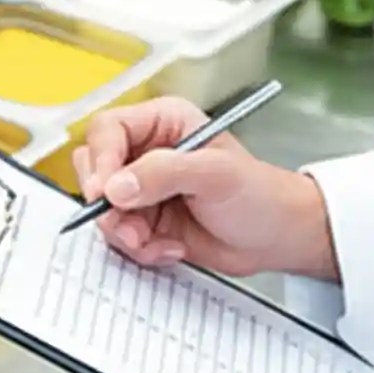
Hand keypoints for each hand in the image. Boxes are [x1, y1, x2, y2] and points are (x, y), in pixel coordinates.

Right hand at [73, 97, 337, 279]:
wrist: (278, 238)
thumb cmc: (260, 194)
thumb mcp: (215, 175)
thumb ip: (163, 174)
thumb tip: (116, 186)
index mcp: (164, 123)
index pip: (108, 131)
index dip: (101, 161)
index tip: (106, 193)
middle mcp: (148, 153)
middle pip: (95, 170)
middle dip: (108, 205)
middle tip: (130, 225)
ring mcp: (146, 190)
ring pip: (104, 209)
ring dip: (125, 233)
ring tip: (156, 241)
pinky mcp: (148, 222)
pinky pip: (120, 236)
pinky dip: (140, 249)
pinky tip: (171, 248)